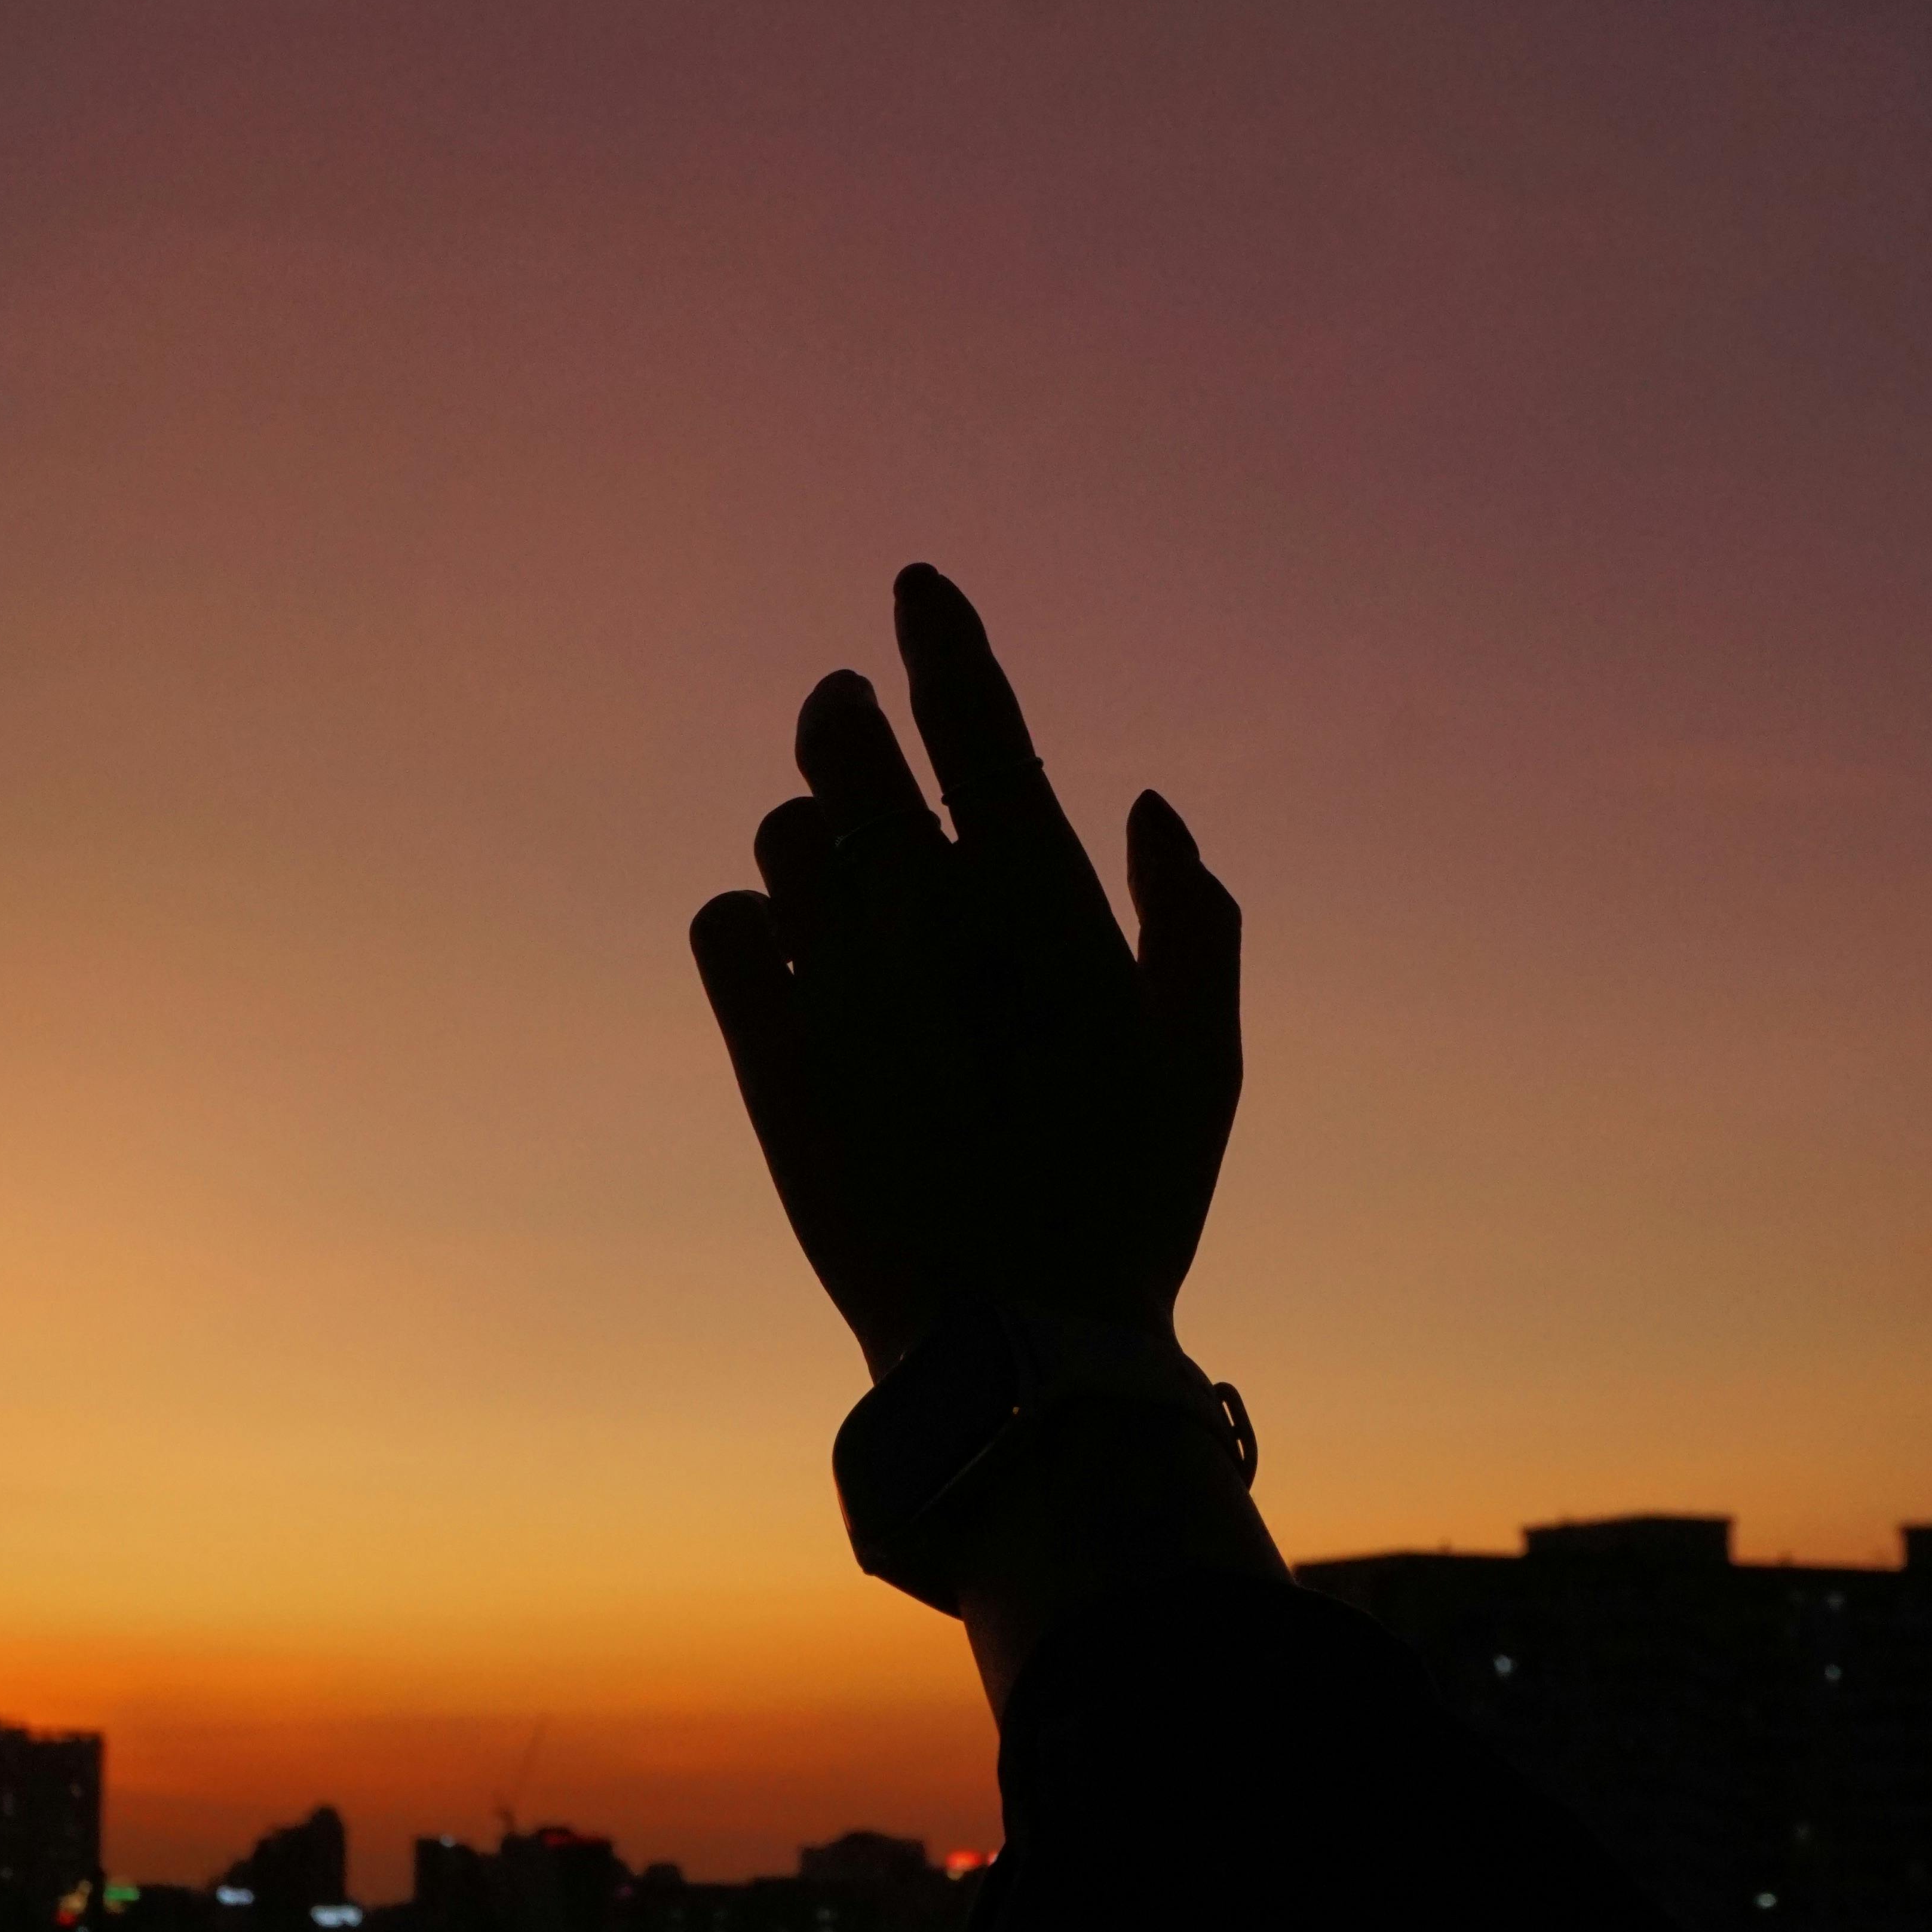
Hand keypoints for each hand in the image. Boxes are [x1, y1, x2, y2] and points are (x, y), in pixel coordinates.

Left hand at [690, 565, 1243, 1382]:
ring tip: (833, 874)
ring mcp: (839, 979)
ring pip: (785, 836)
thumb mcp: (1205, 1063)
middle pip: (850, 752)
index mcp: (1045, 906)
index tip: (915, 588)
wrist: (1014, 1342)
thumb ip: (1193, 919)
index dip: (943, 641)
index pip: (979, 726)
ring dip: (806, 832)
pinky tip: (782, 953)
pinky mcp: (766, 1049)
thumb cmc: (1128, 1203)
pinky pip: (725, 926)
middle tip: (843, 716)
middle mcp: (932, 919)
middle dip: (844, 717)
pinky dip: (748, 922)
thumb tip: (1146, 806)